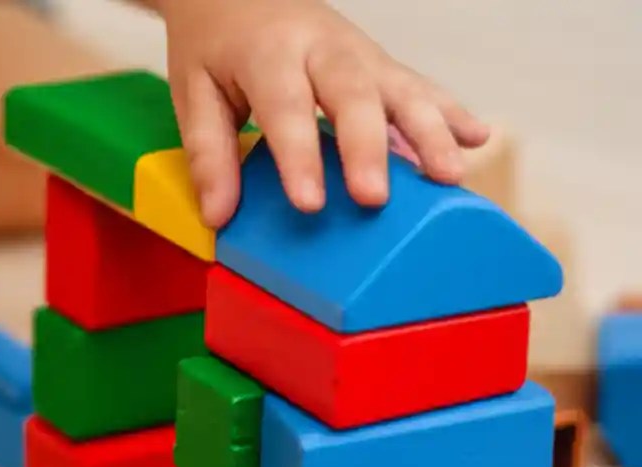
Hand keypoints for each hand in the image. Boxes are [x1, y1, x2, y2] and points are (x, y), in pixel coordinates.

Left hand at [157, 0, 490, 226]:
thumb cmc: (216, 49)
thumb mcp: (195, 93)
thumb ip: (208, 153)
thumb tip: (218, 214)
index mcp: (269, 53)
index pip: (287, 106)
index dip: (300, 156)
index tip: (310, 204)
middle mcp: (323, 48)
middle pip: (352, 95)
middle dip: (367, 148)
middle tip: (374, 198)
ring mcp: (360, 52)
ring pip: (401, 87)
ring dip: (429, 131)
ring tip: (449, 175)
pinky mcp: (380, 63)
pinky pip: (420, 85)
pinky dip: (450, 111)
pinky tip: (477, 138)